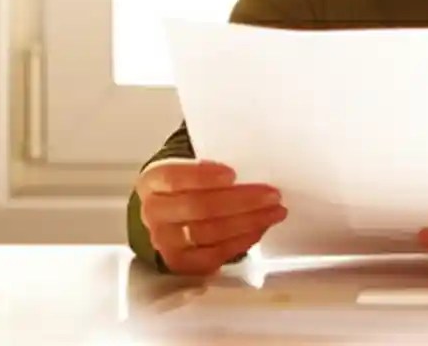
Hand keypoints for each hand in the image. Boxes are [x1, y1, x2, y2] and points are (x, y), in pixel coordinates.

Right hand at [134, 158, 286, 275]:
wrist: (173, 214)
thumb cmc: (191, 185)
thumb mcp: (193, 166)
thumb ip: (214, 166)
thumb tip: (252, 165)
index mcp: (153, 181)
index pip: (174, 178)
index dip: (203, 177)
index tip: (233, 174)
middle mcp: (153, 212)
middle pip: (197, 207)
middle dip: (241, 201)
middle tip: (272, 195)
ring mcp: (165, 241)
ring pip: (208, 233)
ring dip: (248, 222)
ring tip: (275, 211)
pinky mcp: (180, 263)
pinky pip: (213, 255)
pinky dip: (241, 241)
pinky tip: (259, 229)